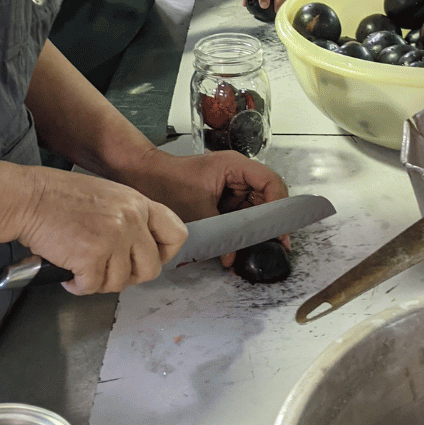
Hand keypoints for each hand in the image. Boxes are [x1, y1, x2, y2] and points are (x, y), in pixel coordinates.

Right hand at [15, 167, 186, 294]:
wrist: (29, 197)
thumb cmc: (60, 196)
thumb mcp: (108, 195)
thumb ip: (129, 217)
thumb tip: (138, 247)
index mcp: (138, 203)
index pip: (176, 234)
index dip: (164, 253)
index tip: (146, 258)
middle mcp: (131, 220)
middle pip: (151, 268)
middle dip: (130, 276)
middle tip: (109, 271)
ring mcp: (113, 238)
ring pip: (121, 282)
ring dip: (100, 281)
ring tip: (83, 268)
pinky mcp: (91, 257)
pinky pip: (93, 287)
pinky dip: (79, 286)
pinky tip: (69, 274)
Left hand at [120, 148, 288, 265]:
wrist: (143, 178)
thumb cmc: (167, 184)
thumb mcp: (198, 210)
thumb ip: (222, 232)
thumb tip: (234, 258)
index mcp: (235, 166)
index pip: (271, 183)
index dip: (280, 207)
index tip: (278, 233)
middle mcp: (237, 173)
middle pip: (267, 197)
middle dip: (269, 223)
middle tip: (273, 248)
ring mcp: (230, 185)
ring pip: (255, 209)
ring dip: (254, 230)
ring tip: (253, 251)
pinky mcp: (222, 197)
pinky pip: (240, 214)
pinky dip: (239, 230)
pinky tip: (235, 248)